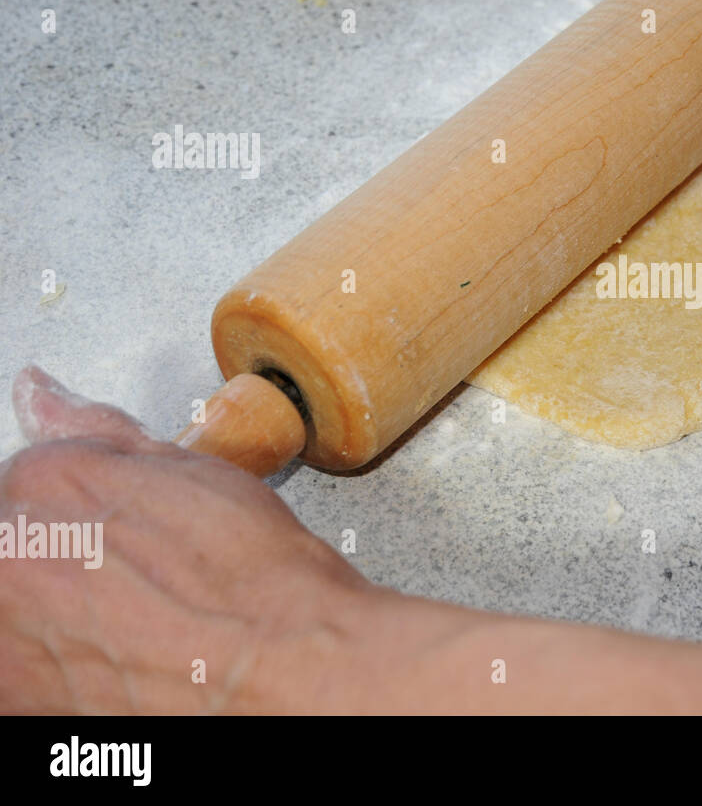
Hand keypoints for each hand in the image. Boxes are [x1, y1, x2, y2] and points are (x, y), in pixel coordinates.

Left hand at [0, 366, 378, 713]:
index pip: (27, 481)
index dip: (84, 509)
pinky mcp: (11, 696)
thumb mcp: (188, 471)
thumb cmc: (255, 577)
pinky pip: (17, 663)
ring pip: (11, 604)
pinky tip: (111, 659)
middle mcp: (6, 551)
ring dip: (52, 611)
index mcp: (44, 479)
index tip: (116, 533)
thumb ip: (96, 431)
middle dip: (59, 557)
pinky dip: (53, 663)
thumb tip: (40, 393)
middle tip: (127, 581)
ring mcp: (1, 630)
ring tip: (123, 623)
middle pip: (9, 542)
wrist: (286, 662)